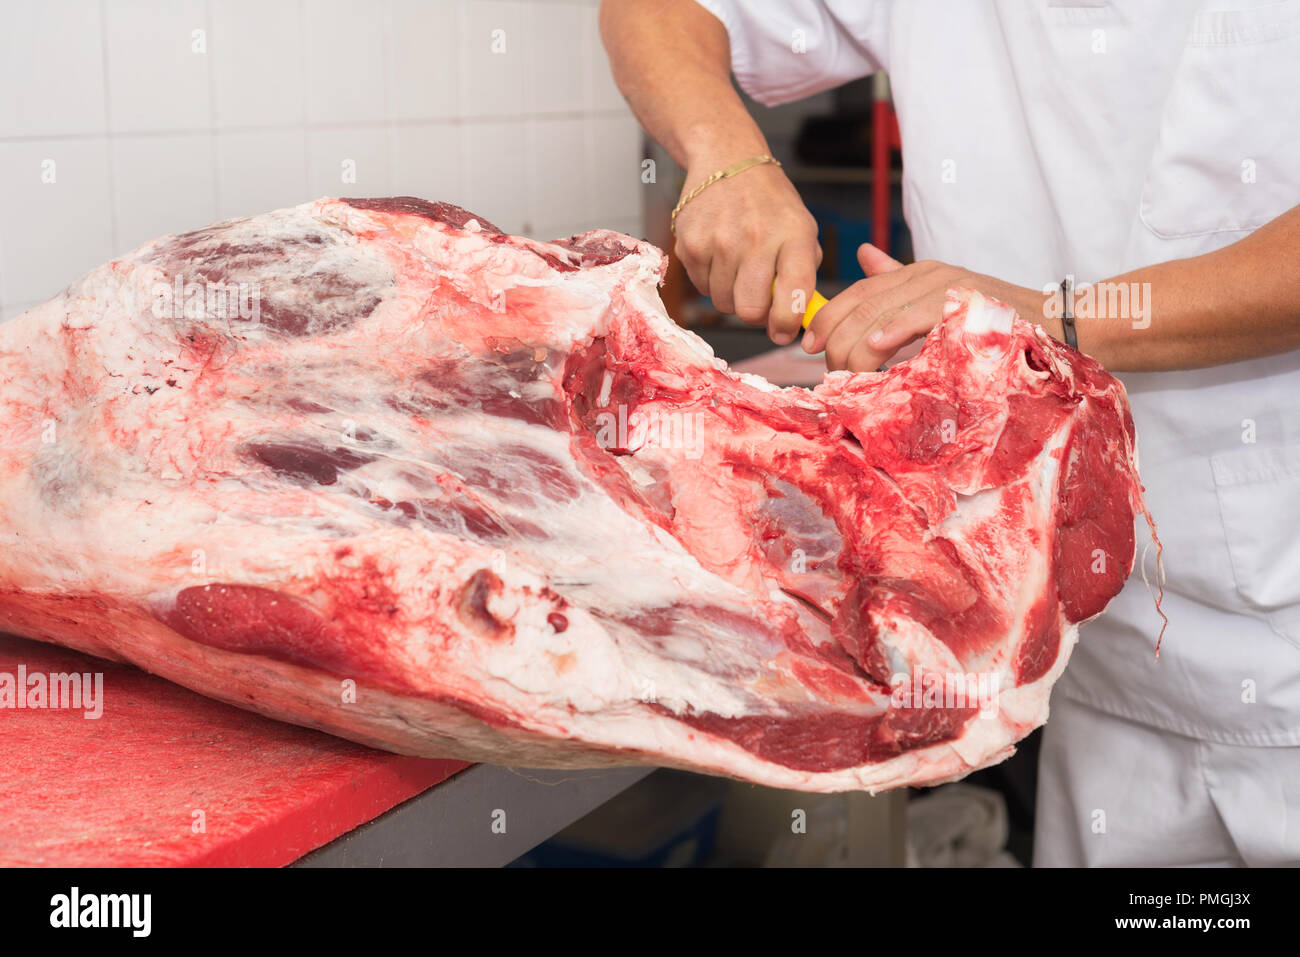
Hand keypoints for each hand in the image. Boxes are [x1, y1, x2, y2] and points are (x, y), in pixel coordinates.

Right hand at [674, 160, 821, 344]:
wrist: (727, 159)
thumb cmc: (769, 203)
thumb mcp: (801, 229)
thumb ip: (802, 275)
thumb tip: (791, 324)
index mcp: (794, 236)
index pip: (794, 296)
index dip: (788, 324)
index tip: (783, 331)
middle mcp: (756, 238)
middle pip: (751, 310)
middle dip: (756, 314)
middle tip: (758, 299)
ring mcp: (719, 241)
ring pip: (723, 304)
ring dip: (732, 296)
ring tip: (738, 267)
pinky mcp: (690, 244)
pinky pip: (702, 288)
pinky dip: (711, 280)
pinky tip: (719, 255)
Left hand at [802, 244, 1048, 371]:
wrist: (1058, 326)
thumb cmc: (998, 325)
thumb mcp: (942, 303)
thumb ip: (901, 285)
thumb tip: (864, 257)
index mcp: (919, 275)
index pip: (861, 291)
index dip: (830, 317)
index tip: (808, 346)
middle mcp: (930, 274)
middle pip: (864, 301)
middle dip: (836, 337)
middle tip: (827, 370)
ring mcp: (949, 285)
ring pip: (883, 309)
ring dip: (857, 344)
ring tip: (844, 370)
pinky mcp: (968, 302)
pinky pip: (921, 314)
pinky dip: (893, 330)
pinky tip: (873, 348)